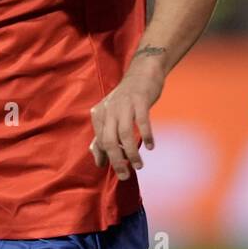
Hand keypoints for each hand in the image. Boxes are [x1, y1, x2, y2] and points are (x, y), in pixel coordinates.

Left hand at [90, 60, 163, 180]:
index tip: (116, 170)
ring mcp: (124, 105)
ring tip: (138, 165)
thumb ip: (102, 137)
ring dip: (131, 153)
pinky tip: (150, 146)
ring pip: (124, 134)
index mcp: (99, 114)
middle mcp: (109, 109)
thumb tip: (97, 161)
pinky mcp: (140, 100)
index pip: (100, 141)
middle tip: (125, 175)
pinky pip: (142, 121)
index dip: (106, 157)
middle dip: (116, 161)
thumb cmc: (126, 99)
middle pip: (109, 140)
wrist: (142, 73)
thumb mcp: (110, 116)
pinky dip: (146, 135)